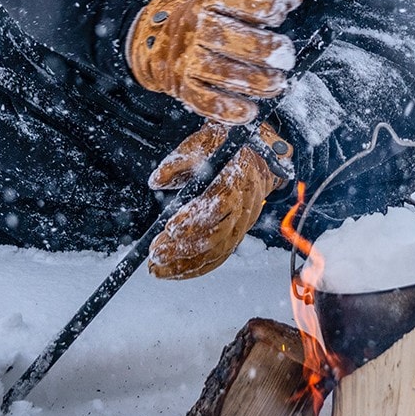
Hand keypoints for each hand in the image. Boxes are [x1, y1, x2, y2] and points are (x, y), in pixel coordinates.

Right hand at [127, 0, 308, 124]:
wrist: (163, 40)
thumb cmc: (213, 19)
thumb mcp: (238, 1)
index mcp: (210, 0)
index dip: (263, 6)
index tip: (278, 15)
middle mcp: (195, 27)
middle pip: (229, 38)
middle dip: (265, 50)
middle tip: (286, 59)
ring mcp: (187, 58)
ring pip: (220, 71)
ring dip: (255, 82)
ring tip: (277, 83)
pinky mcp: (183, 86)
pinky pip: (204, 100)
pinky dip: (229, 109)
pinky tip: (250, 110)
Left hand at [147, 123, 292, 279]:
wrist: (258, 154)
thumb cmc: (227, 148)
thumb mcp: (201, 143)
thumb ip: (178, 162)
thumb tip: (157, 180)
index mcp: (237, 180)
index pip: (218, 205)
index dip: (193, 220)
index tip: (170, 228)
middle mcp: (244, 206)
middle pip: (216, 236)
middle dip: (183, 249)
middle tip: (156, 254)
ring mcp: (243, 223)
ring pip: (217, 252)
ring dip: (187, 264)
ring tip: (159, 268)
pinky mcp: (238, 233)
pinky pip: (220, 256)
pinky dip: (198, 268)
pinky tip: (177, 271)